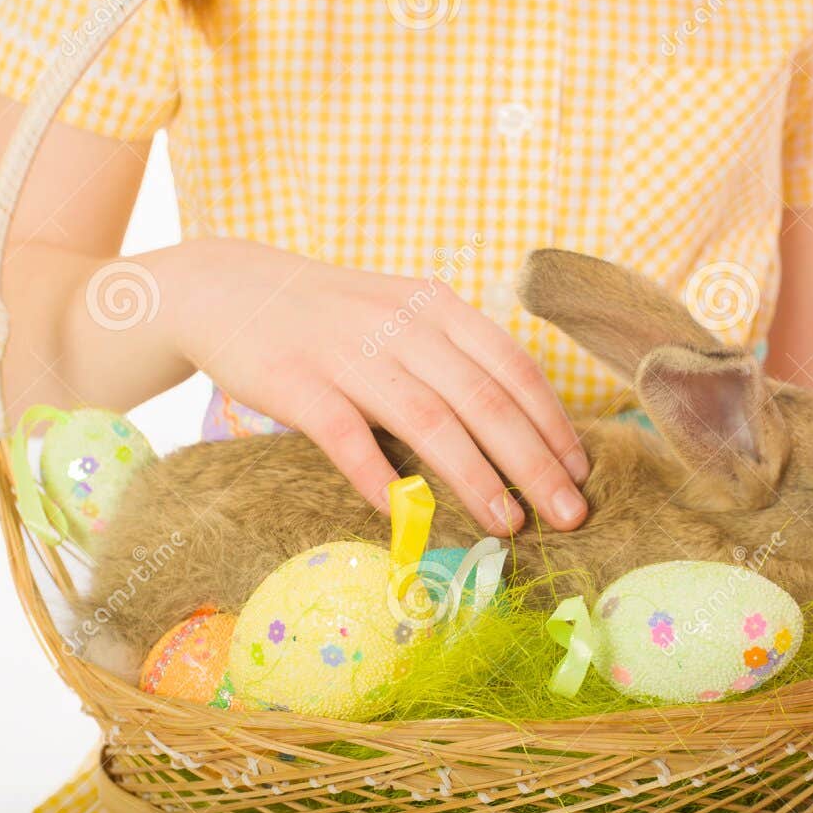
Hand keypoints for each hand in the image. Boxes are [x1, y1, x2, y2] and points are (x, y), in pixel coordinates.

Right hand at [160, 238, 588, 535]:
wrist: (230, 288)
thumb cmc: (333, 318)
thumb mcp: (403, 314)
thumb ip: (454, 358)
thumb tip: (523, 429)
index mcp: (437, 306)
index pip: (513, 365)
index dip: (552, 421)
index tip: (582, 470)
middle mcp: (401, 324)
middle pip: (484, 398)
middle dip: (534, 460)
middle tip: (569, 512)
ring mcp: (348, 352)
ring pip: (429, 420)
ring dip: (476, 476)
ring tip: (511, 523)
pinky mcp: (296, 381)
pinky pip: (346, 437)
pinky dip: (380, 477)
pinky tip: (407, 517)